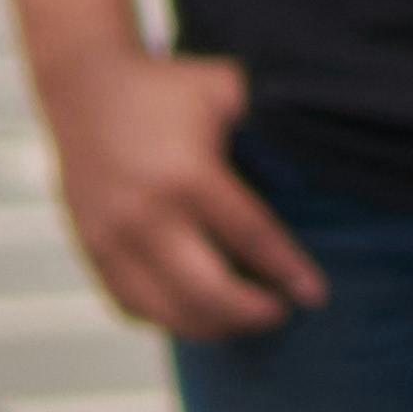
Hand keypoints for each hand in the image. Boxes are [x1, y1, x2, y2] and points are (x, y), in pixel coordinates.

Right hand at [35, 46, 324, 338]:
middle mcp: (147, 215)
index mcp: (189, 176)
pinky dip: (168, 318)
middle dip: (253, 312)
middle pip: (209, 293)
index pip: (251, 239)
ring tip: (244, 315)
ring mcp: (112, 239)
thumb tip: (326, 145)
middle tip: (280, 311)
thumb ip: (269, 120)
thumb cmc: (168, 87)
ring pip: (168, 312)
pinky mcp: (91, 251)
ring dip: (213, 326)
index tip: (315, 294)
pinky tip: (197, 310)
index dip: (288, 271)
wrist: (86, 85)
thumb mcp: (225, 88)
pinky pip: (132, 307)